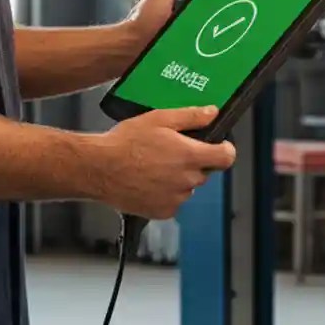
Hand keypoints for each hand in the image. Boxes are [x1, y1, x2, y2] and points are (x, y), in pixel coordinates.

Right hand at [98, 106, 236, 218]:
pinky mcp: (162, 212)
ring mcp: (175, 199)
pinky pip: (173, 202)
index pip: (226, 157)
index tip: (218, 146)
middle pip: (204, 171)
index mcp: (190, 156)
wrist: (98, 169)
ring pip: (188, 187)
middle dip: (193, 162)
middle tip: (170, 152)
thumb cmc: (126, 142)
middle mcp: (187, 180)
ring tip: (154, 167)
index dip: (224, 150)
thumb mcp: (159, 119)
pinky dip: (166, 194)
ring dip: (179, 179)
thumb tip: (212, 112)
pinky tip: (148, 182)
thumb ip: (190, 116)